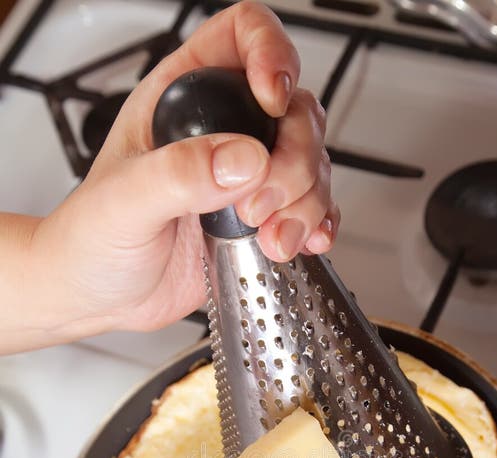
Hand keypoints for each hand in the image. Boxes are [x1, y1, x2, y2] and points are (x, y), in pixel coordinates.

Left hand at [22, 1, 338, 344]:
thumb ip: (177, 174)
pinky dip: (318, 224)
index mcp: (179, 97)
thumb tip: (243, 159)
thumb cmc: (91, 241)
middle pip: (295, 110)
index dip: (271, 53)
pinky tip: (304, 242)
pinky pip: (312, 207)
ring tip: (273, 241)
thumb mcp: (122, 202)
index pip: (243, 35)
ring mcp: (245, 177)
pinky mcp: (261, 219)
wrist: (98, 297)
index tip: (271, 100)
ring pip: (311, 162)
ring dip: (306, 203)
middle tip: (257, 208)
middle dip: (293, 161)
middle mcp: (221, 129)